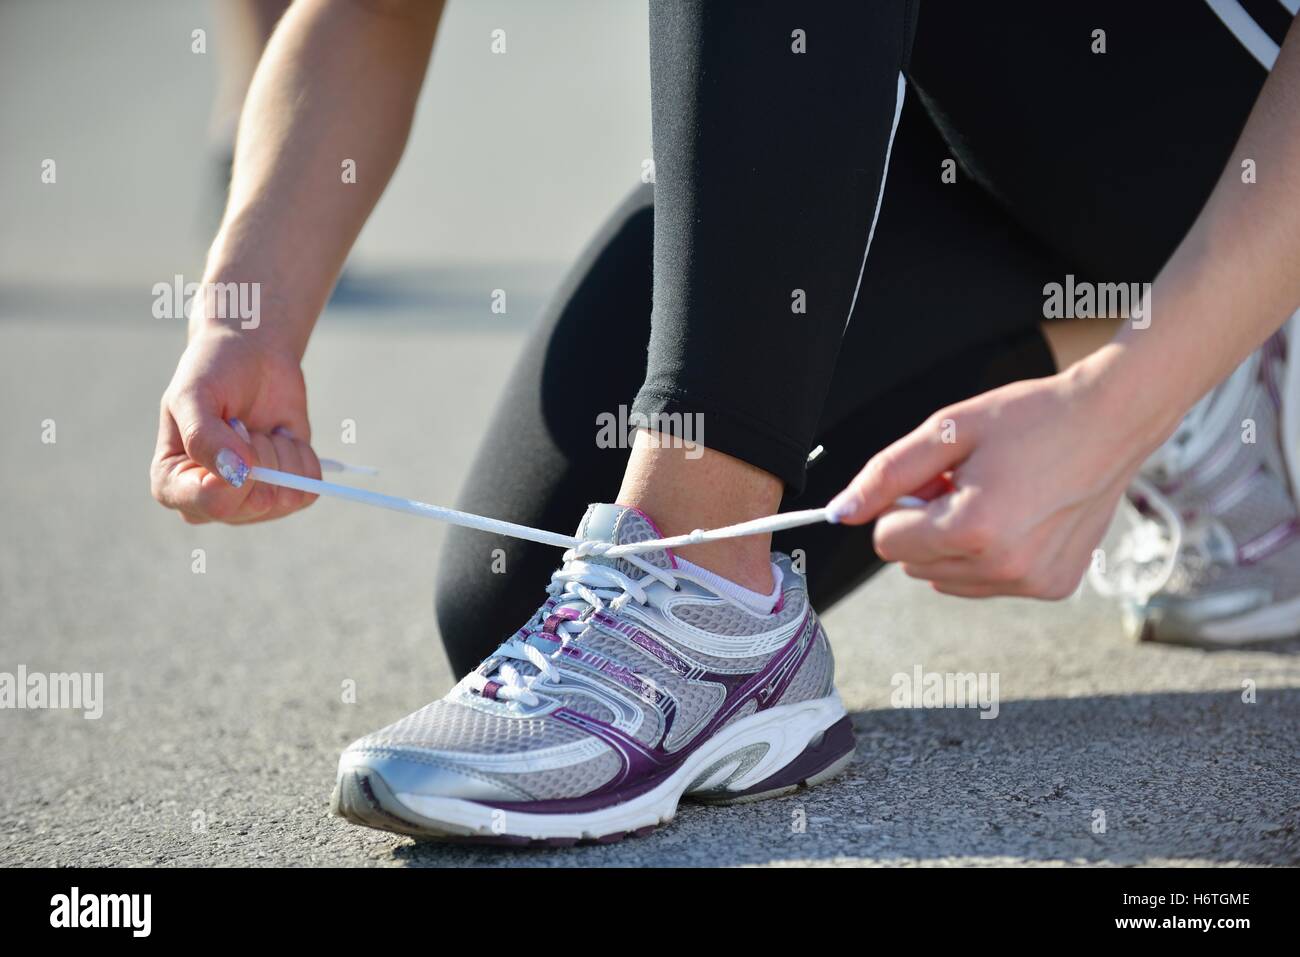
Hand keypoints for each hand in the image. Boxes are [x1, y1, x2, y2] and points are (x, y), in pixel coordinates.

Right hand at [151, 327, 320, 523]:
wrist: (252, 356)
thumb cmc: (213, 372)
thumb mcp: (193, 394)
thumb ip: (203, 436)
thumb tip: (236, 474)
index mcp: (173, 485)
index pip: (214, 504)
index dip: (236, 471)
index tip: (236, 427)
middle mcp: (210, 503)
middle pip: (258, 503)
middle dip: (262, 453)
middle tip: (243, 424)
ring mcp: (250, 503)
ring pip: (288, 496)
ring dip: (281, 452)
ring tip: (260, 430)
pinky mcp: (284, 491)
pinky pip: (309, 487)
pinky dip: (302, 455)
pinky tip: (280, 437)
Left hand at [827, 363, 1166, 597]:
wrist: (1112, 421)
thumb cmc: (1031, 418)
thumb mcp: (947, 431)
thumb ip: (886, 474)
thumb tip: (839, 513)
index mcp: (971, 528)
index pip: (886, 541)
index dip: (901, 505)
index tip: (934, 479)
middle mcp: (1002, 566)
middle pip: (912, 563)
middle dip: (926, 524)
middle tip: (968, 482)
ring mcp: (1031, 582)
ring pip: (946, 578)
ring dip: (956, 544)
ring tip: (997, 498)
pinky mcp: (1053, 587)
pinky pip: (988, 584)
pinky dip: (990, 556)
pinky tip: (1022, 517)